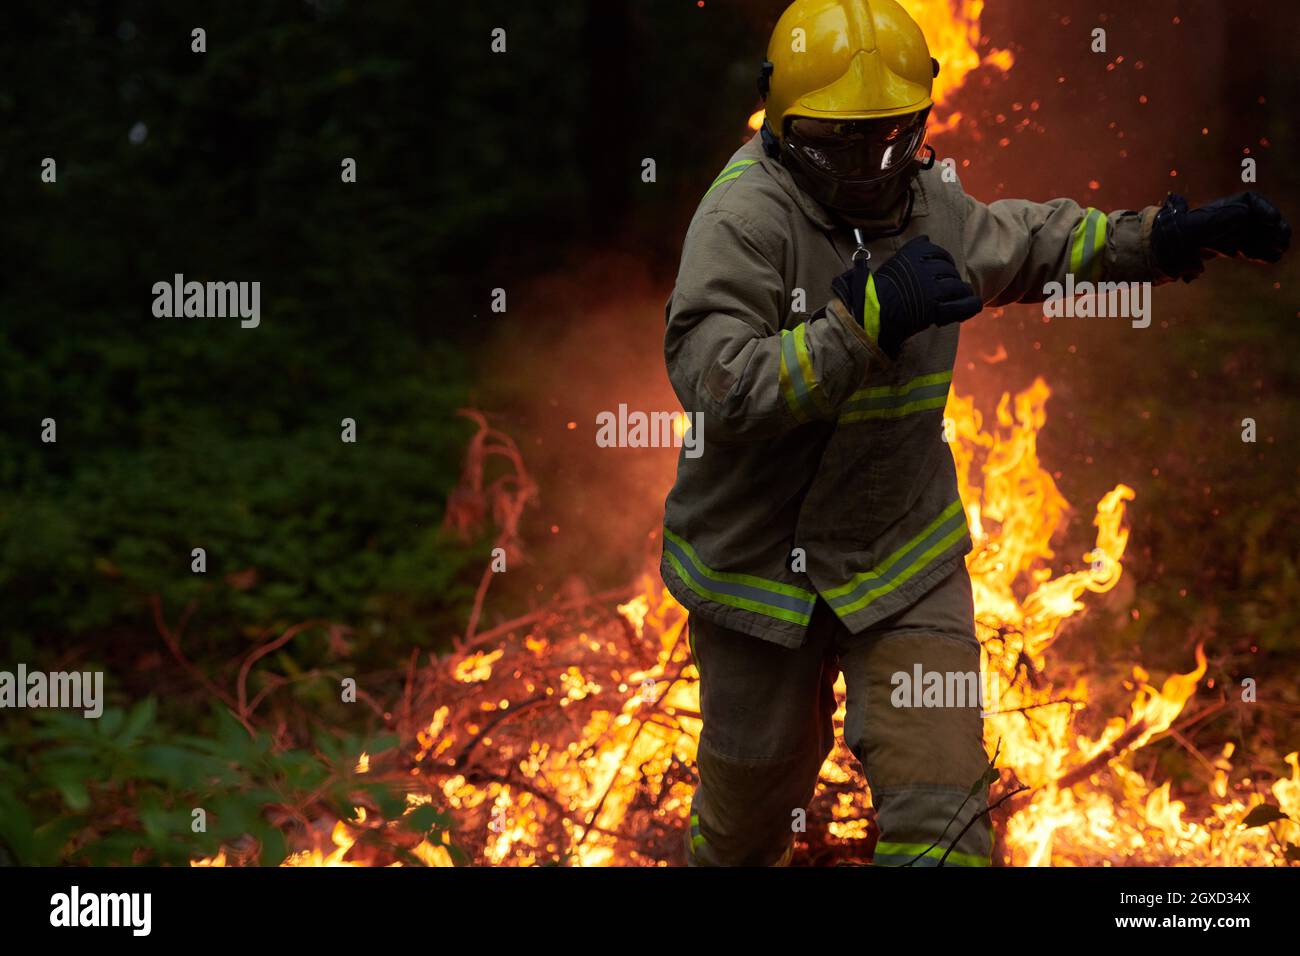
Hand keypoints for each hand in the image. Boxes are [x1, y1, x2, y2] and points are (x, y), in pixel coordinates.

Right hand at [833, 235, 981, 357]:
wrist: (868, 312)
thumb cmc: (875, 289)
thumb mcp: (893, 262)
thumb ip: (911, 252)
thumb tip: (927, 238)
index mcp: (915, 253)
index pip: (938, 253)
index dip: (943, 262)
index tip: (942, 269)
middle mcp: (926, 266)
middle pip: (949, 270)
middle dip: (950, 279)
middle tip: (946, 289)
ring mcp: (932, 287)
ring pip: (957, 286)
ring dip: (960, 292)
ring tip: (959, 298)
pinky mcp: (936, 307)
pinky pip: (961, 304)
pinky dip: (970, 305)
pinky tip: (975, 304)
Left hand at [1152, 192, 1290, 281]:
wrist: (1164, 248)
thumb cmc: (1175, 233)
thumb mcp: (1186, 223)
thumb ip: (1201, 216)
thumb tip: (1227, 209)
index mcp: (1221, 210)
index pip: (1249, 201)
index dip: (1264, 208)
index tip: (1272, 219)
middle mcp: (1228, 219)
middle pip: (1257, 220)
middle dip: (1272, 228)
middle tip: (1284, 238)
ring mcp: (1230, 233)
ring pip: (1256, 235)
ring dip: (1270, 242)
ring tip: (1280, 250)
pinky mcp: (1230, 247)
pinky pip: (1249, 248)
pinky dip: (1260, 253)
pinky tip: (1271, 258)